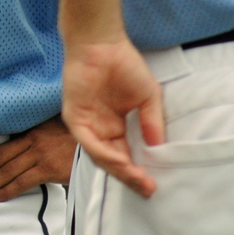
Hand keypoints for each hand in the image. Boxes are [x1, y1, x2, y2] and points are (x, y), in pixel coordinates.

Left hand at [0, 116, 74, 201]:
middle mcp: (32, 143)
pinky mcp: (50, 169)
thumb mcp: (54, 128)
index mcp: (30, 132)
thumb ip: (38, 139)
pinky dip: (8, 191)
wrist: (101, 137)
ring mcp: (40, 156)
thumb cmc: (78, 135)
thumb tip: (23, 151)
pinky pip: (24, 182)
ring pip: (7, 173)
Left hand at [61, 36, 163, 197]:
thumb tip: (158, 148)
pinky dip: (105, 154)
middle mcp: (100, 129)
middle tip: (147, 190)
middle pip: (113, 161)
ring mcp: (86, 124)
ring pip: (101, 156)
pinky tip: (122, 162)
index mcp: (115, 125)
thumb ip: (152, 122)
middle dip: (130, 177)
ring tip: (138, 180)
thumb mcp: (148, 98)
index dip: (138, 171)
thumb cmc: (124, 65)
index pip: (125, 155)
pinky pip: (89, 142)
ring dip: (119, 170)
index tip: (154, 185)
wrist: (102, 44)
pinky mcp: (75, 118)